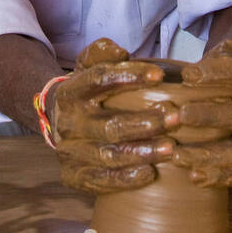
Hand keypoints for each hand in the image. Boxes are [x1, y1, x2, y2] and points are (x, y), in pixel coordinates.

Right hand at [52, 38, 179, 193]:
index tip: (159, 76)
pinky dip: (127, 179)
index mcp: (72, 92)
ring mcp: (70, 152)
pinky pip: (102, 180)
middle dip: (145, 123)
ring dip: (142, 152)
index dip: (130, 77)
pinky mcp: (74, 176)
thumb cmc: (85, 93)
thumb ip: (101, 52)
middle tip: (175, 118)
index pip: (100, 80)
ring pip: (110, 155)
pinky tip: (150, 173)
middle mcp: (69, 123)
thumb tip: (120, 51)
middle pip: (109, 125)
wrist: (56, 124)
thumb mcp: (86, 67)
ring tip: (171, 148)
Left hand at [170, 38, 231, 188]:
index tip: (186, 75)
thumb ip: (217, 57)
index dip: (218, 73)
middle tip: (179, 116)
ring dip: (208, 154)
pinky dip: (220, 178)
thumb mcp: (220, 65)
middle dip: (211, 116)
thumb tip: (208, 59)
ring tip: (176, 155)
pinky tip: (194, 176)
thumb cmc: (221, 85)